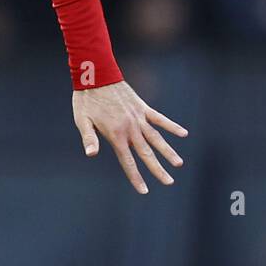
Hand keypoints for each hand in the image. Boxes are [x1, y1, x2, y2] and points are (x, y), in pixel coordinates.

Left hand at [72, 80, 187, 194]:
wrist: (96, 74)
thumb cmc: (86, 99)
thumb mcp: (82, 120)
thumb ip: (89, 138)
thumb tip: (91, 155)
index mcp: (115, 135)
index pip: (128, 161)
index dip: (136, 177)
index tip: (144, 191)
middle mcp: (130, 128)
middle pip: (146, 153)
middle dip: (157, 169)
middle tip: (169, 182)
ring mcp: (138, 117)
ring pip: (157, 138)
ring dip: (168, 151)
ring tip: (179, 164)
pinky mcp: (142, 107)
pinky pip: (160, 119)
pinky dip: (171, 126)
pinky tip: (184, 133)